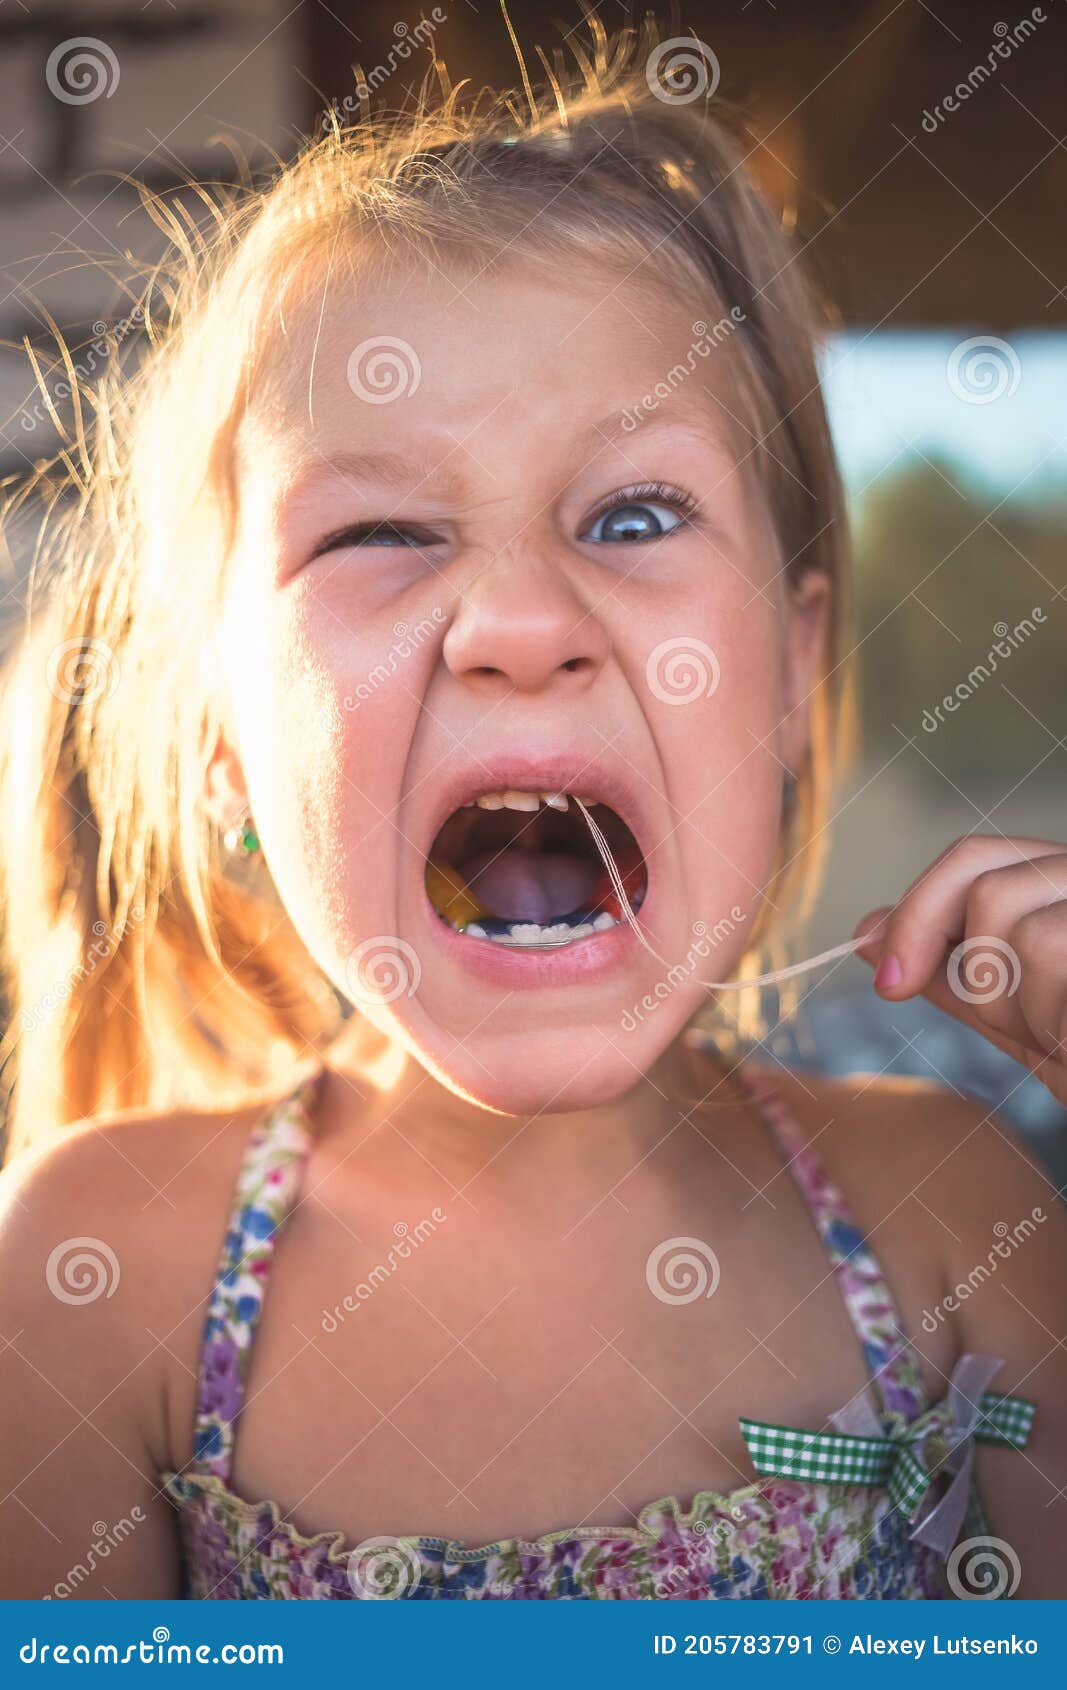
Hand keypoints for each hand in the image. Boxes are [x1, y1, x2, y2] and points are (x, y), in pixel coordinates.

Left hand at [853, 835, 1066, 1109]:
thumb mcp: (1015, 1018)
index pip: (970, 858)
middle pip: (989, 894)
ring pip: (1033, 937)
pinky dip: (1062, 1024)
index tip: (889, 985)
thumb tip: (865, 932)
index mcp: (1063, 880)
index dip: (918, 916)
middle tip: (1032, 1030)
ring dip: (1035, 1014)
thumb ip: (946, 972)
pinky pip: (1061, 958)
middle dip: (985, 982)